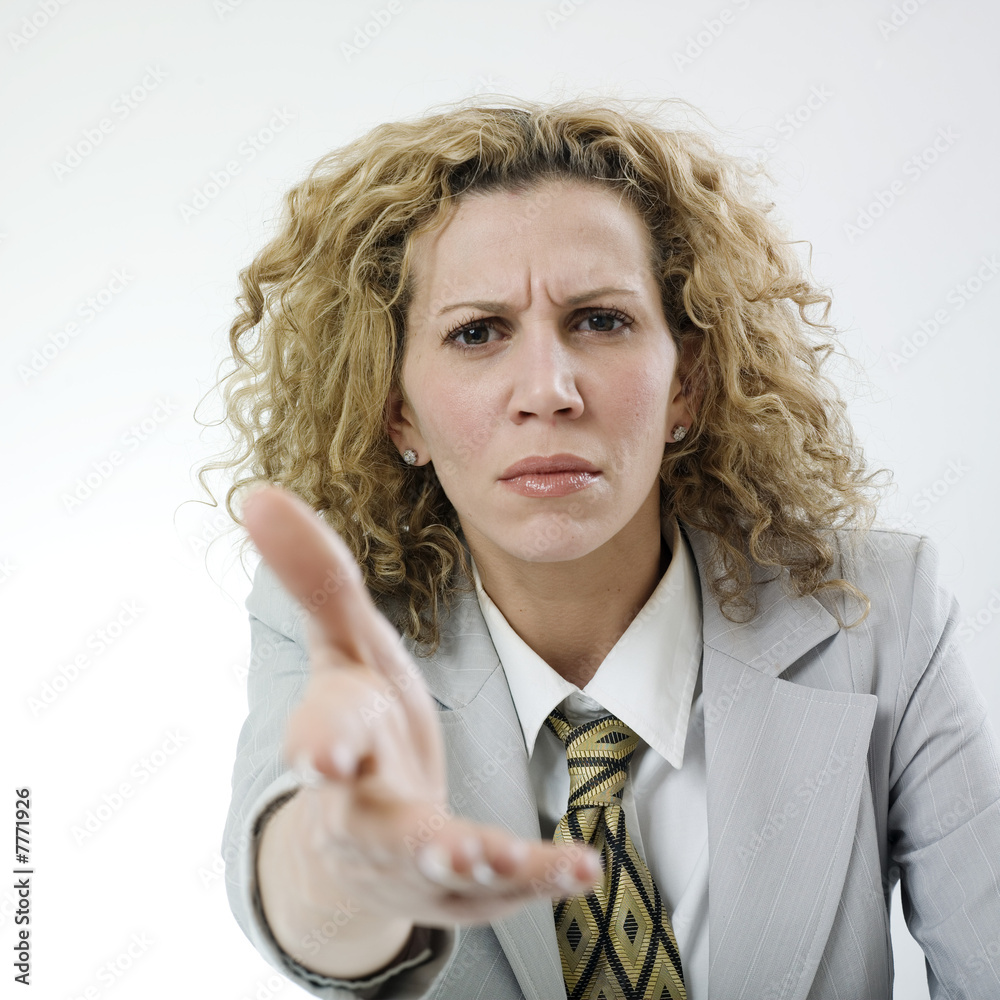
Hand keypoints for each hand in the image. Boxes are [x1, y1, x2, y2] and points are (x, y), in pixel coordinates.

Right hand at [242, 484, 601, 928]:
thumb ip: (315, 574)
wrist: (362, 833)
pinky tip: (583, 866)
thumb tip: (257, 492)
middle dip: (404, 833)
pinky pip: (498, 891)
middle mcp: (365, 808)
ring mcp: (412, 858)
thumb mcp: (346, 645)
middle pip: (376, 825)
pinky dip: (538, 877)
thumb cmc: (359, 724)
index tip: (320, 756)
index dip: (320, 743)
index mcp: (338, 738)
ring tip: (509, 860)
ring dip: (475, 865)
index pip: (325, 734)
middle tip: (445, 845)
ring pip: (438, 869)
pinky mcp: (457, 889)